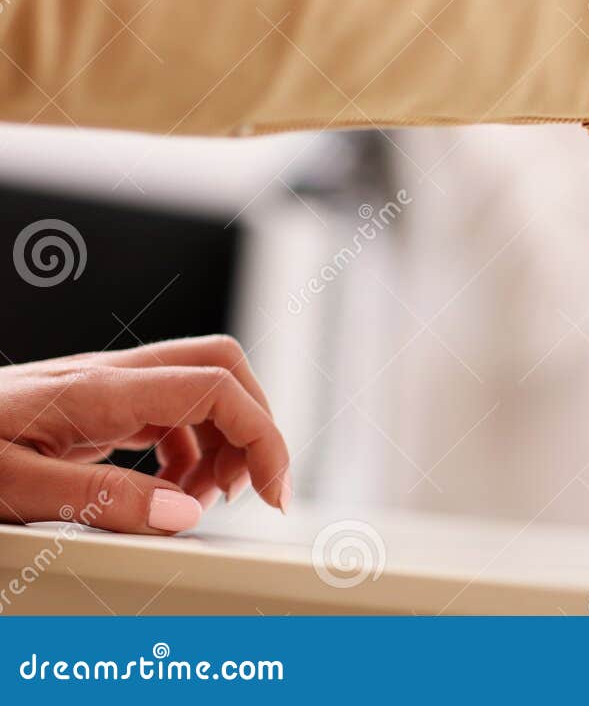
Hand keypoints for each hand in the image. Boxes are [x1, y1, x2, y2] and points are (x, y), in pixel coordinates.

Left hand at [0, 336, 290, 534]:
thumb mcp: (10, 488)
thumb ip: (100, 499)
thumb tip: (182, 512)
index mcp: (100, 390)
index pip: (217, 386)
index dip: (263, 435)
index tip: (272, 492)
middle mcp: (111, 377)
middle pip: (224, 367)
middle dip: (257, 425)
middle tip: (256, 490)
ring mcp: (105, 387)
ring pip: (204, 388)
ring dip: (223, 442)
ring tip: (204, 499)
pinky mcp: (96, 405)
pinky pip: (170, 411)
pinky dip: (191, 449)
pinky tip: (169, 488)